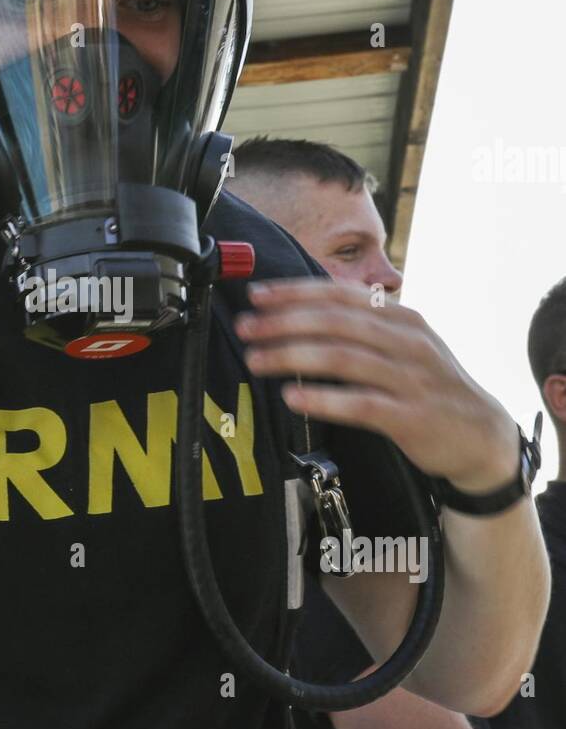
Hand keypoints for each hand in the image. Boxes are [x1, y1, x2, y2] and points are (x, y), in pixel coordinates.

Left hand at [235, 278, 519, 492]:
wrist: (482, 436)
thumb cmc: (429, 387)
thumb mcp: (404, 346)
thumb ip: (362, 328)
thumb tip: (304, 312)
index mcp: (401, 318)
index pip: (340, 295)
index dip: (295, 293)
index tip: (257, 294)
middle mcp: (407, 341)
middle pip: (335, 322)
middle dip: (284, 321)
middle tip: (245, 327)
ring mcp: (410, 378)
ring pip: (342, 357)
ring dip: (292, 355)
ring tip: (255, 359)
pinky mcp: (410, 416)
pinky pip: (360, 403)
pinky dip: (323, 398)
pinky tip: (292, 397)